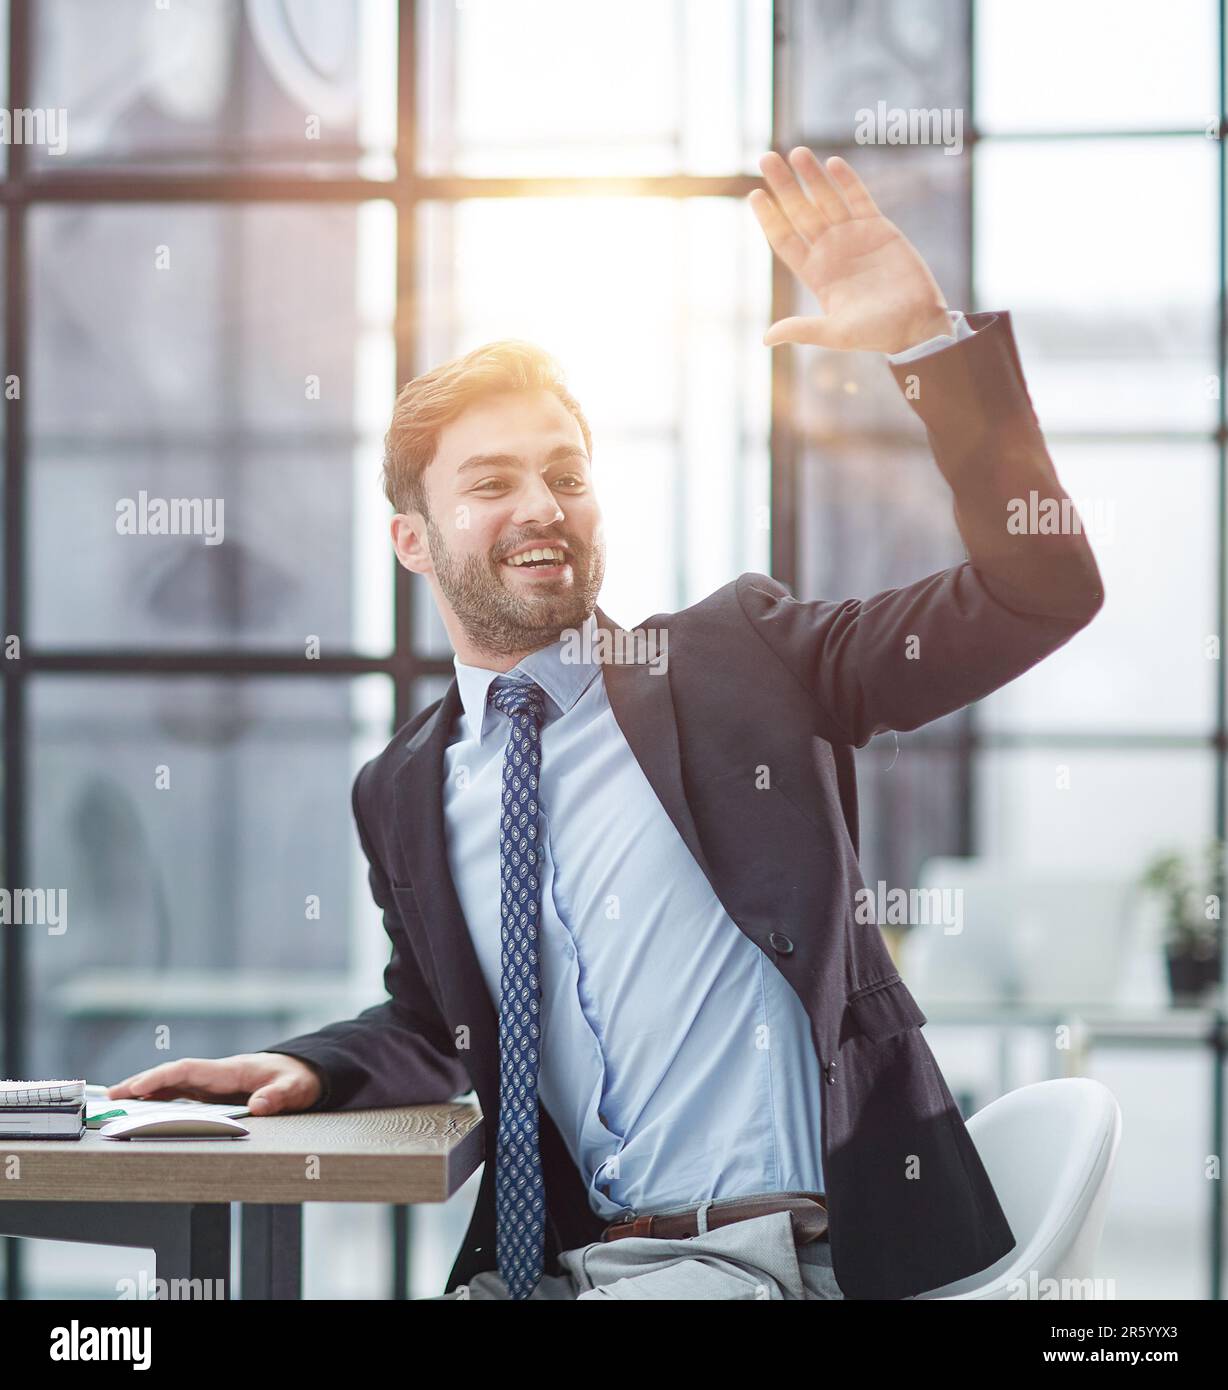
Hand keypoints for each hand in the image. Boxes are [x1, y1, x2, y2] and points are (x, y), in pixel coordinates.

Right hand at [106, 1052, 323, 1115]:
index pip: (188, 1070)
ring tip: (115, 1105)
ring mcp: (214, 1083)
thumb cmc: (299, 1078)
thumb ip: (279, 1096)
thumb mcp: (296, 1088)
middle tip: (110, 1098)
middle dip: (141, 1084)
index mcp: (230, 1071)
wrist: (305, 1071)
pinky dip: (160, 1099)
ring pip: (173, 1085)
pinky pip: (182, 1094)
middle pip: (172, 1076)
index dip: (161, 1078)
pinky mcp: (215, 1093)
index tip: (136, 1089)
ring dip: (146, 1092)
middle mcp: (217, 1075)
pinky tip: (142, 1110)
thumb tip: (260, 1106)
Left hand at [749, 147, 952, 353]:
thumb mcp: (835, 333)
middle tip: (765, 157)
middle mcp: (830, 251)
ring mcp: (853, 237)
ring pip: (827, 199)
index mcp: (815, 274)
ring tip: (796, 151)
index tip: (755, 194)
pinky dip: (847, 182)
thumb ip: (801, 329)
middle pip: (800, 212)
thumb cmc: (876, 333)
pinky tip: (832, 164)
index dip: (769, 217)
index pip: (785, 239)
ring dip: (811, 176)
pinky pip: (859, 199)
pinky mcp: (879, 228)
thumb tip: (766, 338)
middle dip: (783, 186)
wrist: (917, 324)